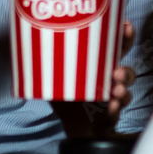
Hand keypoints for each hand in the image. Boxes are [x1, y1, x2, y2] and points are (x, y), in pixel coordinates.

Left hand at [52, 22, 136, 137]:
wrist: (72, 127)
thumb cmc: (67, 98)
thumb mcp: (55, 77)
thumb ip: (46, 62)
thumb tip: (25, 41)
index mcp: (100, 68)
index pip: (117, 50)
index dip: (124, 38)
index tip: (126, 26)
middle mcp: (110, 83)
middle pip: (127, 73)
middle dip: (126, 70)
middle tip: (117, 72)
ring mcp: (112, 100)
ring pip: (125, 94)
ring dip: (123, 91)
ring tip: (116, 91)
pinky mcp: (108, 117)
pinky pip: (115, 115)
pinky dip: (114, 111)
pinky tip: (112, 107)